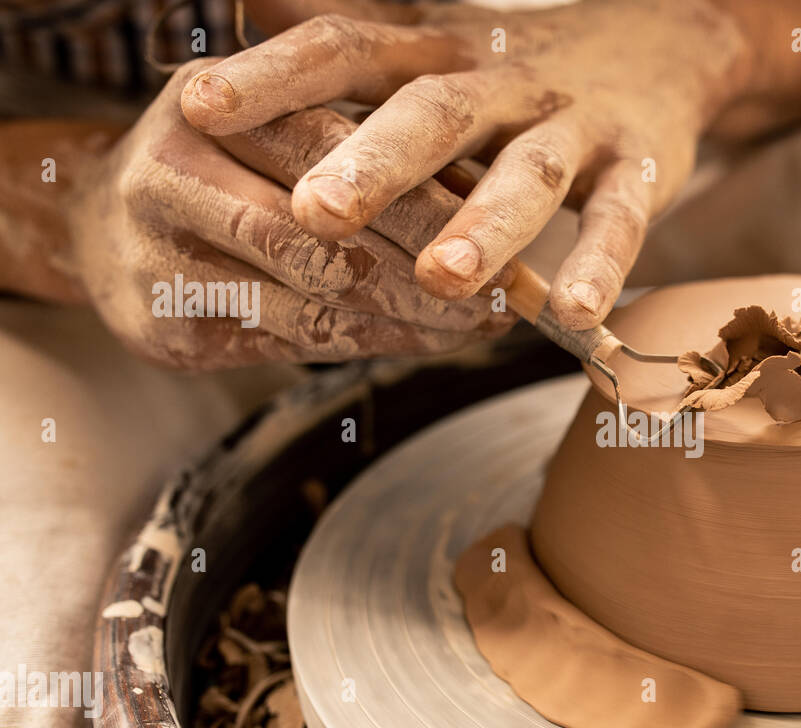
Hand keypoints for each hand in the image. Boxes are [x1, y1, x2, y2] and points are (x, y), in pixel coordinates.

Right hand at [65, 60, 511, 369]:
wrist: (97, 225)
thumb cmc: (228, 173)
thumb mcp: (287, 138)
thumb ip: (366, 160)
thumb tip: (479, 203)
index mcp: (215, 104)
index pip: (336, 156)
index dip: (424, 205)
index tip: (498, 241)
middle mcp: (172, 170)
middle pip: (322, 236)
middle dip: (422, 276)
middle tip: (497, 302)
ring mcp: (154, 252)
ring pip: (308, 296)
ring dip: (404, 321)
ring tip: (471, 329)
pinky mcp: (160, 323)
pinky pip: (285, 340)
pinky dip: (361, 344)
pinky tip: (415, 344)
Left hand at [180, 0, 752, 329]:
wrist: (666, 42)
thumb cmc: (522, 64)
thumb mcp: (434, 40)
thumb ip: (348, 43)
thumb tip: (233, 24)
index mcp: (439, 50)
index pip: (348, 49)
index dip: (275, 75)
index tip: (198, 107)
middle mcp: (502, 81)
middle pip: (433, 111)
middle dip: (374, 162)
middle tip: (312, 211)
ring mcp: (574, 123)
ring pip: (529, 171)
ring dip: (486, 223)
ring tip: (442, 277)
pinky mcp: (640, 167)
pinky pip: (621, 219)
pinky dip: (600, 265)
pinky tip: (573, 314)